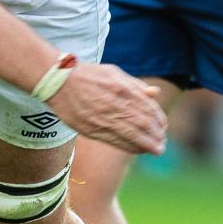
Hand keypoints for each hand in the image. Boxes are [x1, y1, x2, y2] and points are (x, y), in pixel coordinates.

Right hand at [47, 62, 166, 154]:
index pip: (148, 108)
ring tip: (155, 150)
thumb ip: (135, 85)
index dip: (158, 120)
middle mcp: (114, 104)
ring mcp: (102, 117)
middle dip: (155, 136)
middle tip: (162, 144)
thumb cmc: (88, 75)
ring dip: (146, 145)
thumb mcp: (113, 73)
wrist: (59, 81)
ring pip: (131, 134)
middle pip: (142, 123)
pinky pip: (115, 141)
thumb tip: (155, 93)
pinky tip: (138, 150)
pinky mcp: (91, 129)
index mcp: (122, 88)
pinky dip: (129, 147)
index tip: (163, 127)